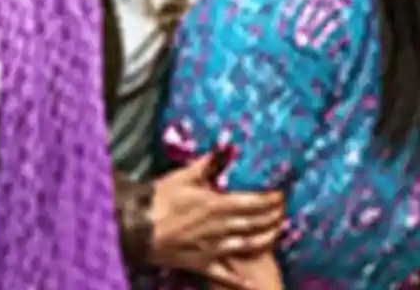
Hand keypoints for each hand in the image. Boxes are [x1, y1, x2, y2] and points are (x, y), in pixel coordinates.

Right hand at [148, 154, 283, 281]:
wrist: (134, 228)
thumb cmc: (159, 200)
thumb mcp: (184, 176)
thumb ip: (208, 162)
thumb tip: (225, 145)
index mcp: (216, 204)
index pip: (252, 201)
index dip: (270, 199)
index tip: (281, 194)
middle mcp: (219, 227)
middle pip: (254, 222)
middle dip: (272, 217)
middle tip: (285, 211)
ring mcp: (211, 248)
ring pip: (246, 245)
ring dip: (265, 239)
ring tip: (277, 233)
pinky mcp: (200, 264)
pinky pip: (222, 274)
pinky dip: (237, 280)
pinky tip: (251, 283)